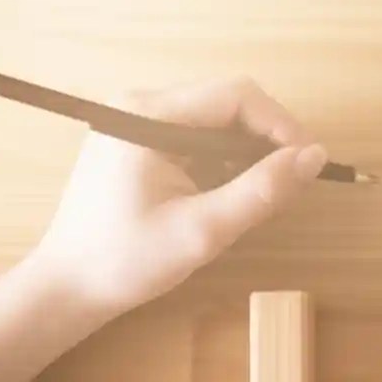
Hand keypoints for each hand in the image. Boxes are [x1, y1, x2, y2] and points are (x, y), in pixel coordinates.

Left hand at [32, 77, 326, 318]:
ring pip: (216, 118)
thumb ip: (262, 190)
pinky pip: (196, 134)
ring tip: (258, 194)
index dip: (282, 125)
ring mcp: (135, 119)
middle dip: (267, 138)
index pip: (237, 95)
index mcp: (148, 115)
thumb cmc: (127, 262)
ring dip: (247, 150)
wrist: (66, 287)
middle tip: (290, 182)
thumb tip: (316, 157)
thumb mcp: (203, 230)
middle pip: (228, 101)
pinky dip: (223, 158)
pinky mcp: (137, 139)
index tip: (309, 165)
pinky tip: (225, 194)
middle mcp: (139, 104)